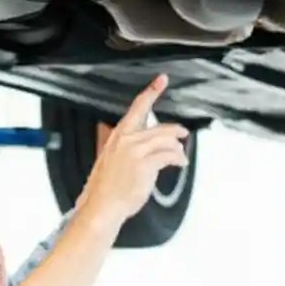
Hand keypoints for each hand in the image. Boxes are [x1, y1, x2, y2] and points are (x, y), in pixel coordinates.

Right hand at [76, 74, 188, 224]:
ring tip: (181, 156)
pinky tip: (180, 162)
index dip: (151, 92)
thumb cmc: (106, 187)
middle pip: (159, 126)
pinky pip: (169, 155)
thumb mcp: (112, 159)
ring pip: (166, 140)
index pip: (137, 107)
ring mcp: (135, 150)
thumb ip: (128, 148)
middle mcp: (126, 139)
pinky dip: (178, 158)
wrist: (102, 205)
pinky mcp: (145, 163)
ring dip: (177, 148)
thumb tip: (146, 146)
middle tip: (183, 132)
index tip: (162, 80)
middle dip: (175, 129)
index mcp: (118, 136)